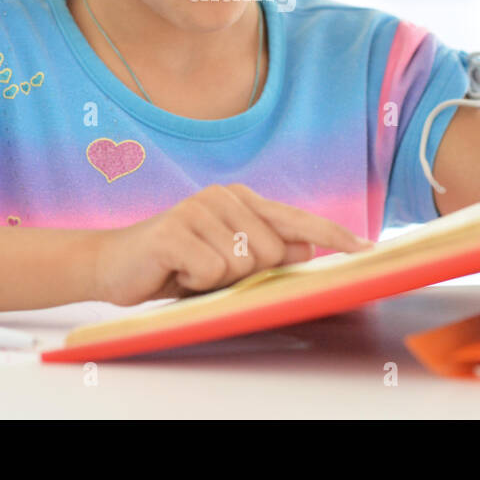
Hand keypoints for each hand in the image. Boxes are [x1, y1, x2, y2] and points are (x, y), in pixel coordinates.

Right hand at [90, 183, 372, 305]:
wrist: (112, 264)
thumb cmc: (177, 265)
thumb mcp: (228, 262)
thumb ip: (267, 252)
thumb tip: (308, 249)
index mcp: (241, 200)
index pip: (296, 219)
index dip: (333, 235)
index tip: (368, 248)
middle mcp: (223, 196)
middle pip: (273, 252)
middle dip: (247, 273)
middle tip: (210, 270)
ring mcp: (197, 209)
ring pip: (243, 264)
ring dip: (217, 280)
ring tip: (190, 270)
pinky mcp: (173, 230)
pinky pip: (210, 271)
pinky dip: (194, 282)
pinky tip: (175, 272)